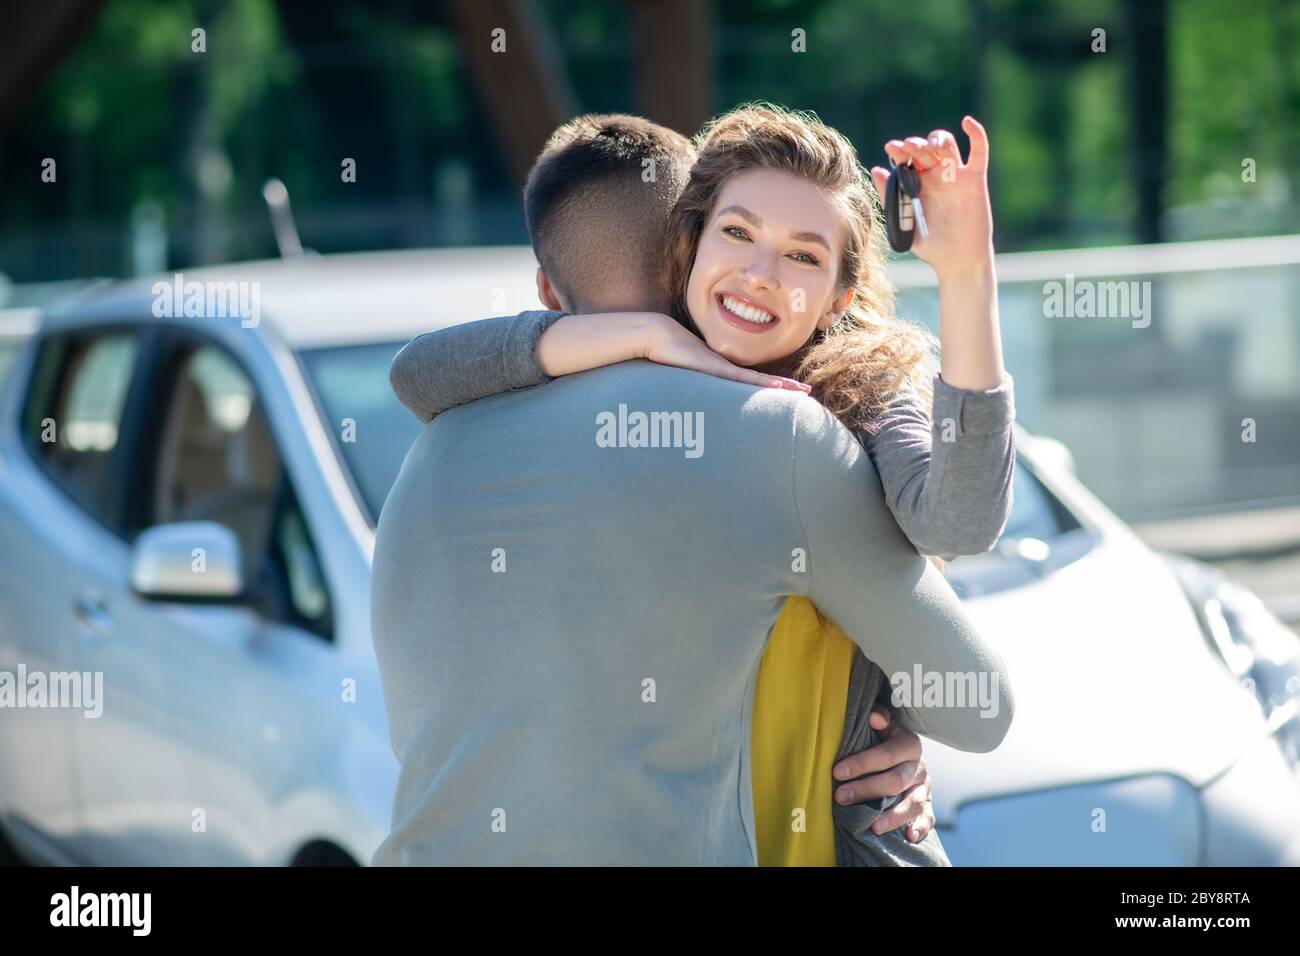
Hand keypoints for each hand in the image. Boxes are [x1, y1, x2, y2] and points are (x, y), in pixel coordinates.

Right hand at [643, 315, 810, 392]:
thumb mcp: (683, 371)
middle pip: (762, 381)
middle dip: (786, 387)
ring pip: (758, 381)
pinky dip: (761, 384)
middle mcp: (727, 369)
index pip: (753, 381)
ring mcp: (722, 368)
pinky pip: (743, 379)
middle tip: (807, 392)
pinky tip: (778, 386)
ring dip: (782, 387)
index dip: (772, 386)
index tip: (790, 391)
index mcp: (722, 370)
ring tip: (802, 392)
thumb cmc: (666, 353)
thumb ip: (691, 380)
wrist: (657, 335)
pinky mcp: (715, 368)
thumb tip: (692, 395)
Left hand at [831, 703, 935, 843]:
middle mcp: (919, 767)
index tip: (837, 772)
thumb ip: (879, 716)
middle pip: (895, 781)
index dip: (861, 763)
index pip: (886, 755)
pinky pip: (928, 818)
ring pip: (913, 804)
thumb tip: (875, 717)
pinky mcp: (927, 805)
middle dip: (866, 790)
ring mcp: (925, 788)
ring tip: (872, 826)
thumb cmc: (883, 738)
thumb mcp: (883, 723)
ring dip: (892, 817)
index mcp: (909, 744)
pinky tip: (908, 838)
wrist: (904, 753)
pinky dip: (920, 828)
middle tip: (840, 797)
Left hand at [870, 116, 993, 275]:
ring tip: (928, 146)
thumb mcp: (903, 222)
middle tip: (906, 147)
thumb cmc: (928, 244)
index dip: (899, 151)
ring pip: (947, 145)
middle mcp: (934, 175)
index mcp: (915, 183)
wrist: (956, 259)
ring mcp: (955, 174)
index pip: (906, 159)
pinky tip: (966, 122)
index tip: (890, 148)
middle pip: (924, 149)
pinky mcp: (975, 178)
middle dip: (915, 145)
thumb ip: (889, 197)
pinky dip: (976, 134)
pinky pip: (979, 151)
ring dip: (937, 139)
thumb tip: (876, 170)